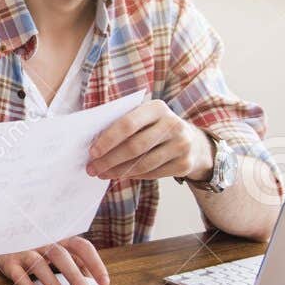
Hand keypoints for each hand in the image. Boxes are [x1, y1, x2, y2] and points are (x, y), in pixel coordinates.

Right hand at [0, 237, 109, 284]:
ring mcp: (24, 250)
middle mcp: (41, 240)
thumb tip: (92, 277)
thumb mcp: (55, 248)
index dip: (95, 263)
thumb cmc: (33, 244)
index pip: (81, 246)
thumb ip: (74, 260)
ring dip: (53, 284)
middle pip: (61, 256)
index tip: (104, 283)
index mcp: (58, 236)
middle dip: (74, 276)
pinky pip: (19, 276)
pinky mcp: (8, 262)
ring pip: (39, 265)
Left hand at [87, 98, 213, 181]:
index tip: (92, 152)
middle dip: (109, 160)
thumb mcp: (144, 116)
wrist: (192, 141)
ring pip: (143, 164)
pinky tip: (120, 176)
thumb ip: (123, 122)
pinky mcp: (184, 164)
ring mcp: (181, 145)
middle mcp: (172, 124)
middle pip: (134, 147)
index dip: (108, 139)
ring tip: (102, 173)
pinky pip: (152, 174)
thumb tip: (93, 141)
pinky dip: (133, 176)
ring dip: (118, 171)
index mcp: (157, 108)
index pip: (128, 124)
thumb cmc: (155, 127)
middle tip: (92, 168)